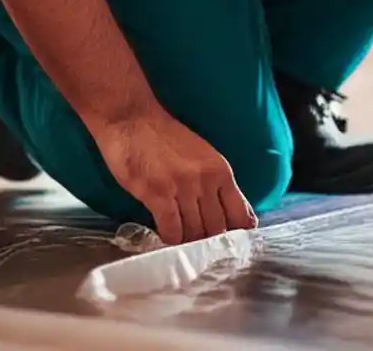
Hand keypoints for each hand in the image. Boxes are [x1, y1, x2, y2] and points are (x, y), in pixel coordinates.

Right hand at [90, 109, 257, 244]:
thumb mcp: (202, 156)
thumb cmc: (165, 138)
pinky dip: (171, 239)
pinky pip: (172, 229)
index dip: (237, 235)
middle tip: (202, 253)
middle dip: (210, 244)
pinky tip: (166, 239)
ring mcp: (183, 188)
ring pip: (195, 232)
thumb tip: (229, 215)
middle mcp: (207, 181)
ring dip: (189, 244)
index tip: (231, 247)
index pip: (240, 214)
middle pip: (217, 228)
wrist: (133, 119)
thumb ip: (215, 183)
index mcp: (221, 171)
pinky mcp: (158, 194)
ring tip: (183, 249)